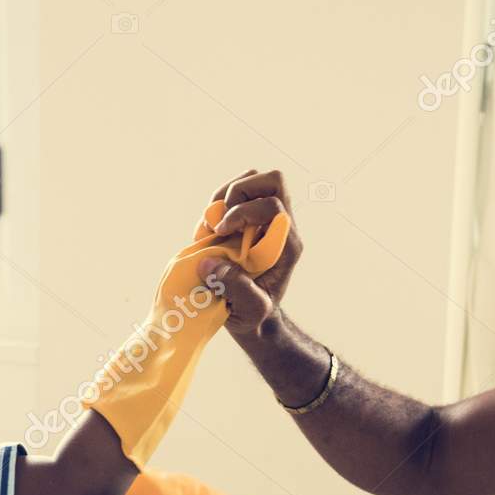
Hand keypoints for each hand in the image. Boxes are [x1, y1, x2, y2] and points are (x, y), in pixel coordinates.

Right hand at [203, 169, 302, 335]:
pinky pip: (234, 192)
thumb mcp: (251, 310)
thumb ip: (235, 287)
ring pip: (253, 178)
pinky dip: (216, 203)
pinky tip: (208, 229)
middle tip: (220, 221)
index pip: (274, 206)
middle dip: (238, 192)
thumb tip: (210, 263)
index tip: (221, 233)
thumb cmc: (255, 315)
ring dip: (224, 195)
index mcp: (286, 244)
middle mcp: (280, 227)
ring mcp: (264, 220)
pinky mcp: (247, 219)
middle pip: (272, 181)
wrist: (252, 316)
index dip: (243, 212)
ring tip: (211, 223)